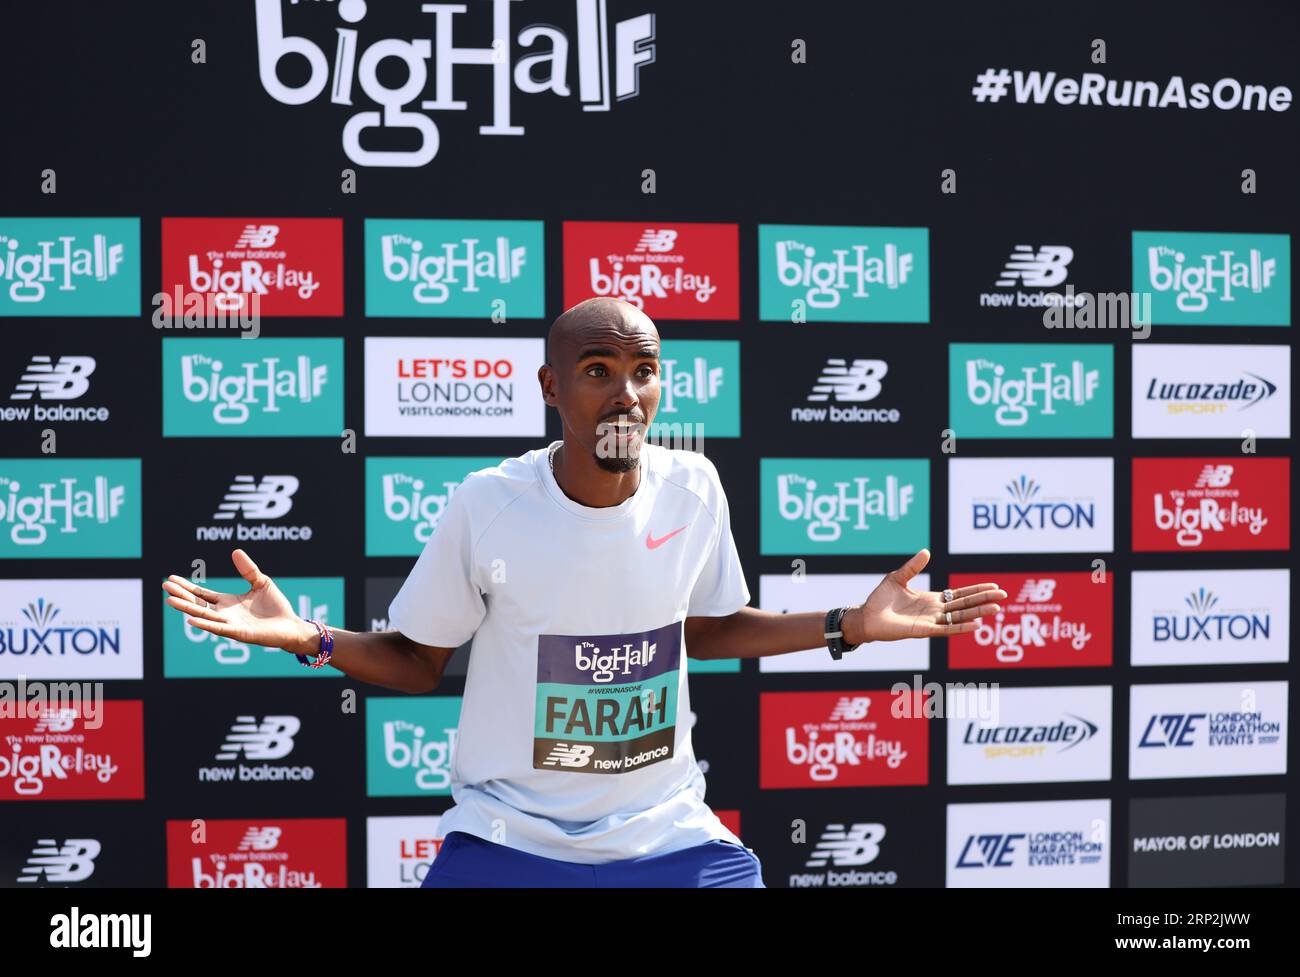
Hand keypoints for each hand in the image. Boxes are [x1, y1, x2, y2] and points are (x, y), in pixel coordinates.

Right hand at [161, 549, 317, 655]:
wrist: (291, 625)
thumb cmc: (276, 606)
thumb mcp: (261, 582)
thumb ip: (248, 570)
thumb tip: (235, 551)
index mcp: (227, 603)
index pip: (202, 594)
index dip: (187, 587)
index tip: (171, 579)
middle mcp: (224, 614)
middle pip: (197, 604)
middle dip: (181, 595)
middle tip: (165, 587)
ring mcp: (230, 625)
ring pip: (204, 616)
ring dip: (186, 609)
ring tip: (170, 600)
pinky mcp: (239, 634)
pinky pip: (219, 629)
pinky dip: (205, 624)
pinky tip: (191, 619)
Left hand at [842, 549, 1005, 643]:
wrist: (867, 617)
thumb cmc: (880, 600)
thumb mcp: (898, 578)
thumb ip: (913, 567)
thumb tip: (926, 552)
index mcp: (932, 600)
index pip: (959, 594)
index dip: (976, 590)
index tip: (993, 586)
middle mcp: (935, 611)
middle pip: (965, 604)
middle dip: (984, 600)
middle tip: (1003, 595)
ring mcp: (931, 621)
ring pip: (960, 617)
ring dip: (978, 612)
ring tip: (996, 608)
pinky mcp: (924, 630)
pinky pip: (946, 629)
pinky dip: (961, 627)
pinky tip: (976, 625)